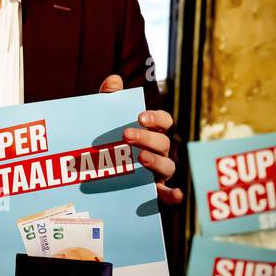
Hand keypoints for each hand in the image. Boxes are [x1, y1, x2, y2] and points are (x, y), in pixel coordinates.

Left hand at [99, 74, 182, 205]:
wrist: (99, 171)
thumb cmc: (110, 138)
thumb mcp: (106, 119)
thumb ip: (110, 100)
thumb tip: (113, 80)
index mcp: (153, 131)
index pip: (164, 121)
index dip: (155, 118)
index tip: (140, 117)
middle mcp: (160, 150)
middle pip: (163, 142)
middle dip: (147, 138)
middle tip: (126, 135)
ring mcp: (159, 171)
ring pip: (168, 166)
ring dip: (157, 161)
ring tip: (141, 158)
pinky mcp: (154, 191)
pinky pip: (168, 194)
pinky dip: (174, 195)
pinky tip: (176, 195)